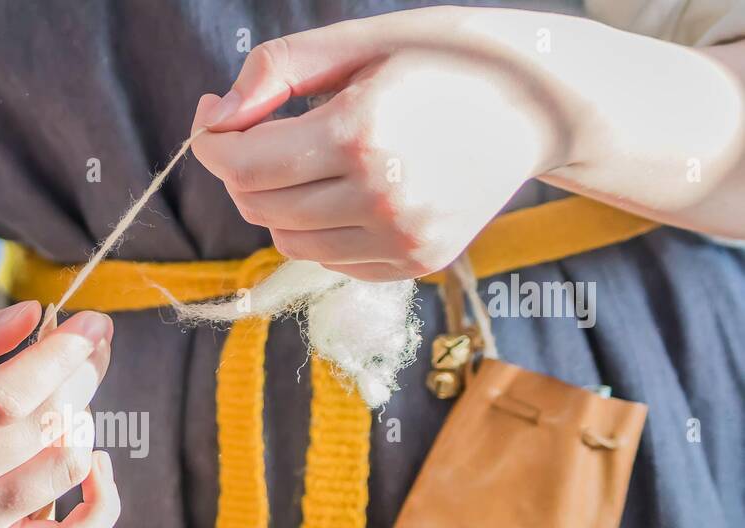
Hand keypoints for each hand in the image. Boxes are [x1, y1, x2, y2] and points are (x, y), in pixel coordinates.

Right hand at [0, 301, 119, 527]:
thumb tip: (32, 316)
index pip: (5, 396)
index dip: (60, 356)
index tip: (89, 325)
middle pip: (42, 426)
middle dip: (79, 377)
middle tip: (81, 350)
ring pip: (62, 469)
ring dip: (82, 422)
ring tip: (65, 399)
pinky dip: (100, 509)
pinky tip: (98, 466)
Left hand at [191, 6, 586, 279]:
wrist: (540, 104)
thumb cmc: (444, 59)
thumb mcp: (362, 41)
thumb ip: (279, 70)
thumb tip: (217, 115)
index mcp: (361, 131)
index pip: (245, 163)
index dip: (212, 143)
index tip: (211, 119)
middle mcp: (382, 196)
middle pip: (260, 205)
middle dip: (239, 171)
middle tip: (253, 133)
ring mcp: (402, 238)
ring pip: (289, 240)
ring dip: (276, 203)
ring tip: (304, 159)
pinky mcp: (417, 262)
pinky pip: (330, 259)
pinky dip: (317, 229)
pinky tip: (344, 189)